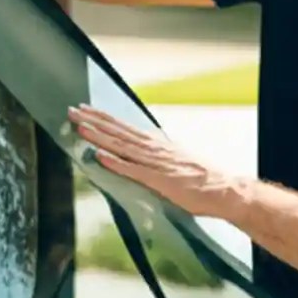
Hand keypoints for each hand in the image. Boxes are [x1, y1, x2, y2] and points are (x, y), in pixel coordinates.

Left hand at [68, 105, 242, 218]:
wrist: (224, 189)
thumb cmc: (202, 178)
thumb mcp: (177, 159)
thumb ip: (158, 154)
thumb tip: (142, 150)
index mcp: (157, 144)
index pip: (125, 127)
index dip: (104, 118)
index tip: (86, 109)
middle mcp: (154, 149)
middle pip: (119, 132)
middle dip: (94, 121)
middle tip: (73, 111)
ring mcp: (155, 164)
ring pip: (122, 146)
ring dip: (100, 137)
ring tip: (81, 128)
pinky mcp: (158, 181)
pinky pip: (133, 170)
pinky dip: (116, 162)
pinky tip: (99, 156)